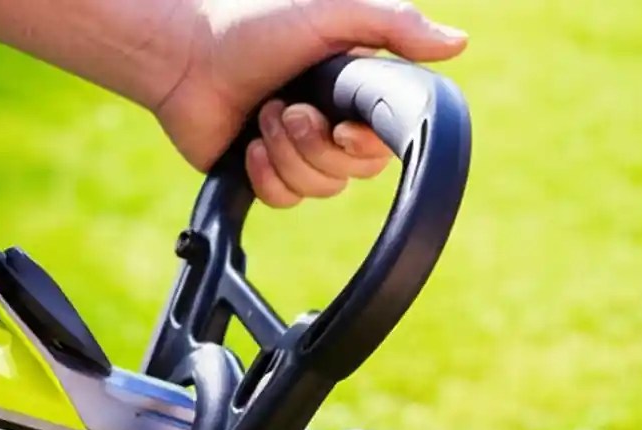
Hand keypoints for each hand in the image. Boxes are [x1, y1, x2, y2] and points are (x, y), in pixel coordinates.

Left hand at [155, 0, 466, 206]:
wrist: (183, 56)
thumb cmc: (252, 24)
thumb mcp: (331, 13)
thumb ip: (394, 25)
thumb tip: (458, 43)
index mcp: (354, 89)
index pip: (386, 141)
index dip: (366, 145)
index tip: (342, 129)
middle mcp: (331, 123)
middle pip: (355, 171)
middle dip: (315, 144)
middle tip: (286, 107)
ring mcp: (299, 152)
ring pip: (320, 188)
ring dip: (285, 153)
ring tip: (263, 113)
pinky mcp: (265, 175)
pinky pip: (285, 200)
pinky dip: (265, 175)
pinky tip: (248, 145)